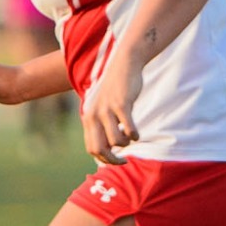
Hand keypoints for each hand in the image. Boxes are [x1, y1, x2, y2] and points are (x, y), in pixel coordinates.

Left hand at [82, 51, 142, 165]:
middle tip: (124, 160)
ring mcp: (107, 110)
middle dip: (113, 159)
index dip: (104, 159)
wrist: (123, 65)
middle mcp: (94, 115)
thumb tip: (107, 149)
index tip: (117, 159)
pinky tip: (136, 134)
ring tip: (131, 137)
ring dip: (126, 143)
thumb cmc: (115, 91)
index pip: (92, 148)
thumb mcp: (103, 108)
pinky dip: (134, 135)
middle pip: (100, 149)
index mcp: (88, 118)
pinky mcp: (121, 104)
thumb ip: (101, 125)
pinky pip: (129, 128)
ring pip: (116, 141)